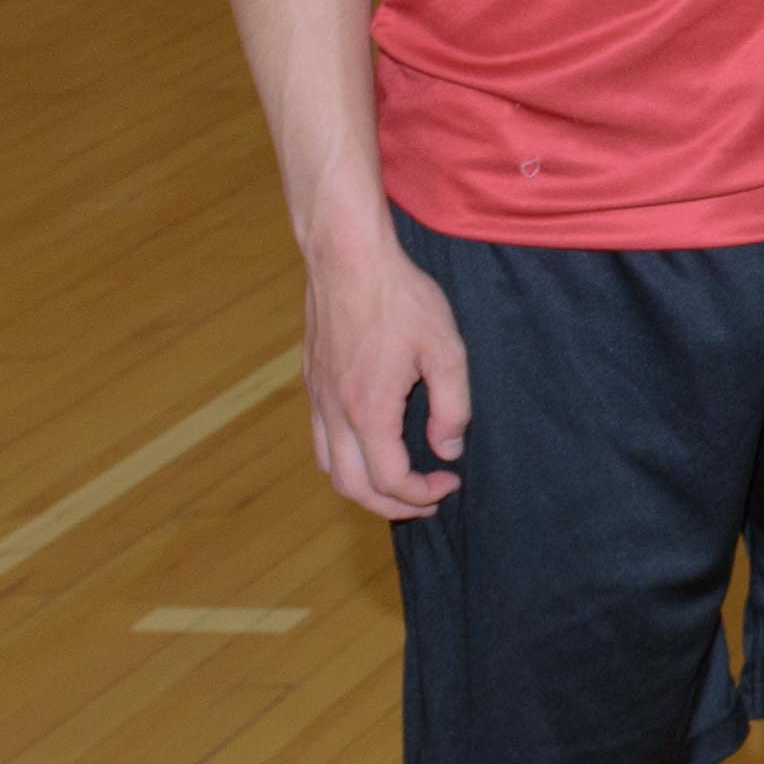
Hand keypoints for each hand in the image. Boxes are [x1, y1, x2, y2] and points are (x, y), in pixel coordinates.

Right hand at [303, 234, 469, 520]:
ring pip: (329, 467)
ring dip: (364, 486)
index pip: (390, 481)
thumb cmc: (400, 298)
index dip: (424, 494)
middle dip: (392, 505)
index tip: (451, 480)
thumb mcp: (446, 350)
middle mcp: (335, 413)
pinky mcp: (312, 382)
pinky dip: (345, 459)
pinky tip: (372, 444)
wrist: (348, 258)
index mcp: (368, 411)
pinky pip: (320, 439)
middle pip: (352, 487)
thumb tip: (447, 449)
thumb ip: (451, 407)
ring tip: (399, 482)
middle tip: (427, 499)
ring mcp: (318, 398)